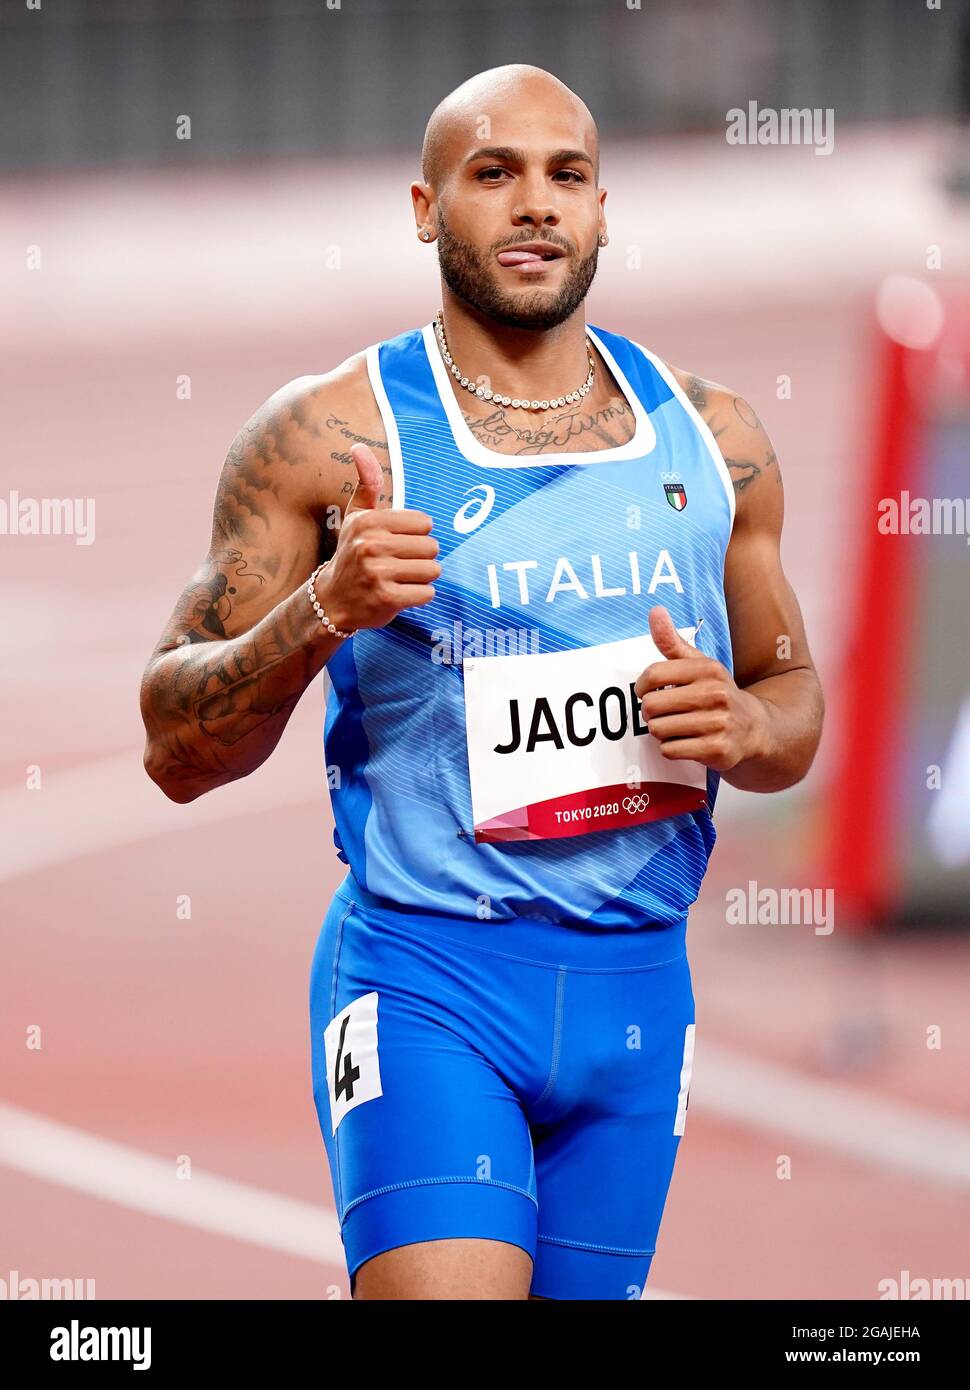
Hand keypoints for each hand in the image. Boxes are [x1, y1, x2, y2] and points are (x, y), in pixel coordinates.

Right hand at [315, 443, 440, 631]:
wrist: (332, 600)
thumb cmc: (351, 553)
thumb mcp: (356, 516)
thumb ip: (366, 483)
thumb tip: (358, 447)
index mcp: (369, 521)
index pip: (424, 523)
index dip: (416, 535)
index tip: (398, 543)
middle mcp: (372, 545)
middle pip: (432, 547)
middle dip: (422, 558)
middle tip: (400, 564)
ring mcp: (379, 573)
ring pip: (432, 570)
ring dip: (422, 578)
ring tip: (400, 579)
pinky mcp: (387, 599)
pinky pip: (427, 593)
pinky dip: (419, 596)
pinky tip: (400, 594)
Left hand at [634, 606, 767, 772]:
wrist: (755, 729)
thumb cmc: (716, 694)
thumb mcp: (700, 665)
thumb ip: (672, 642)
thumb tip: (655, 610)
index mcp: (708, 669)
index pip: (653, 674)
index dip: (641, 687)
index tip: (646, 692)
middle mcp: (715, 694)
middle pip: (651, 706)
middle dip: (651, 712)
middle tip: (664, 713)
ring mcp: (718, 723)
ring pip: (658, 729)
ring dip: (661, 731)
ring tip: (677, 727)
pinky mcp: (716, 750)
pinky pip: (670, 750)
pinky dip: (671, 748)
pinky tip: (687, 741)